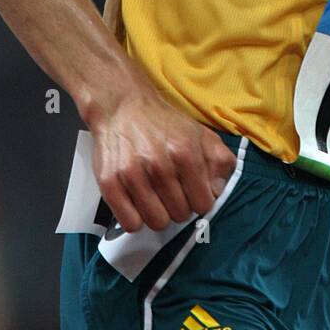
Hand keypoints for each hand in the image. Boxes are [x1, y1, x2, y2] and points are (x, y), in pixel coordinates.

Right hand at [88, 89, 236, 233]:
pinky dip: (135, 218)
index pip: (203, 204)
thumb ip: (220, 161)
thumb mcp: (201, 134)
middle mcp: (159, 165)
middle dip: (179, 206)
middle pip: (180, 215)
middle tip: (171, 189)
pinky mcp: (109, 183)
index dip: (199, 199)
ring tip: (154, 195)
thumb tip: (217, 191)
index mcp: (185, 153)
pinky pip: (130, 223)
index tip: (191, 190)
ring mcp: (132, 175)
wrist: (122, 105)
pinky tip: (138, 202)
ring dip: (158, 213)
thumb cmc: (164, 123)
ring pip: (157, 223)